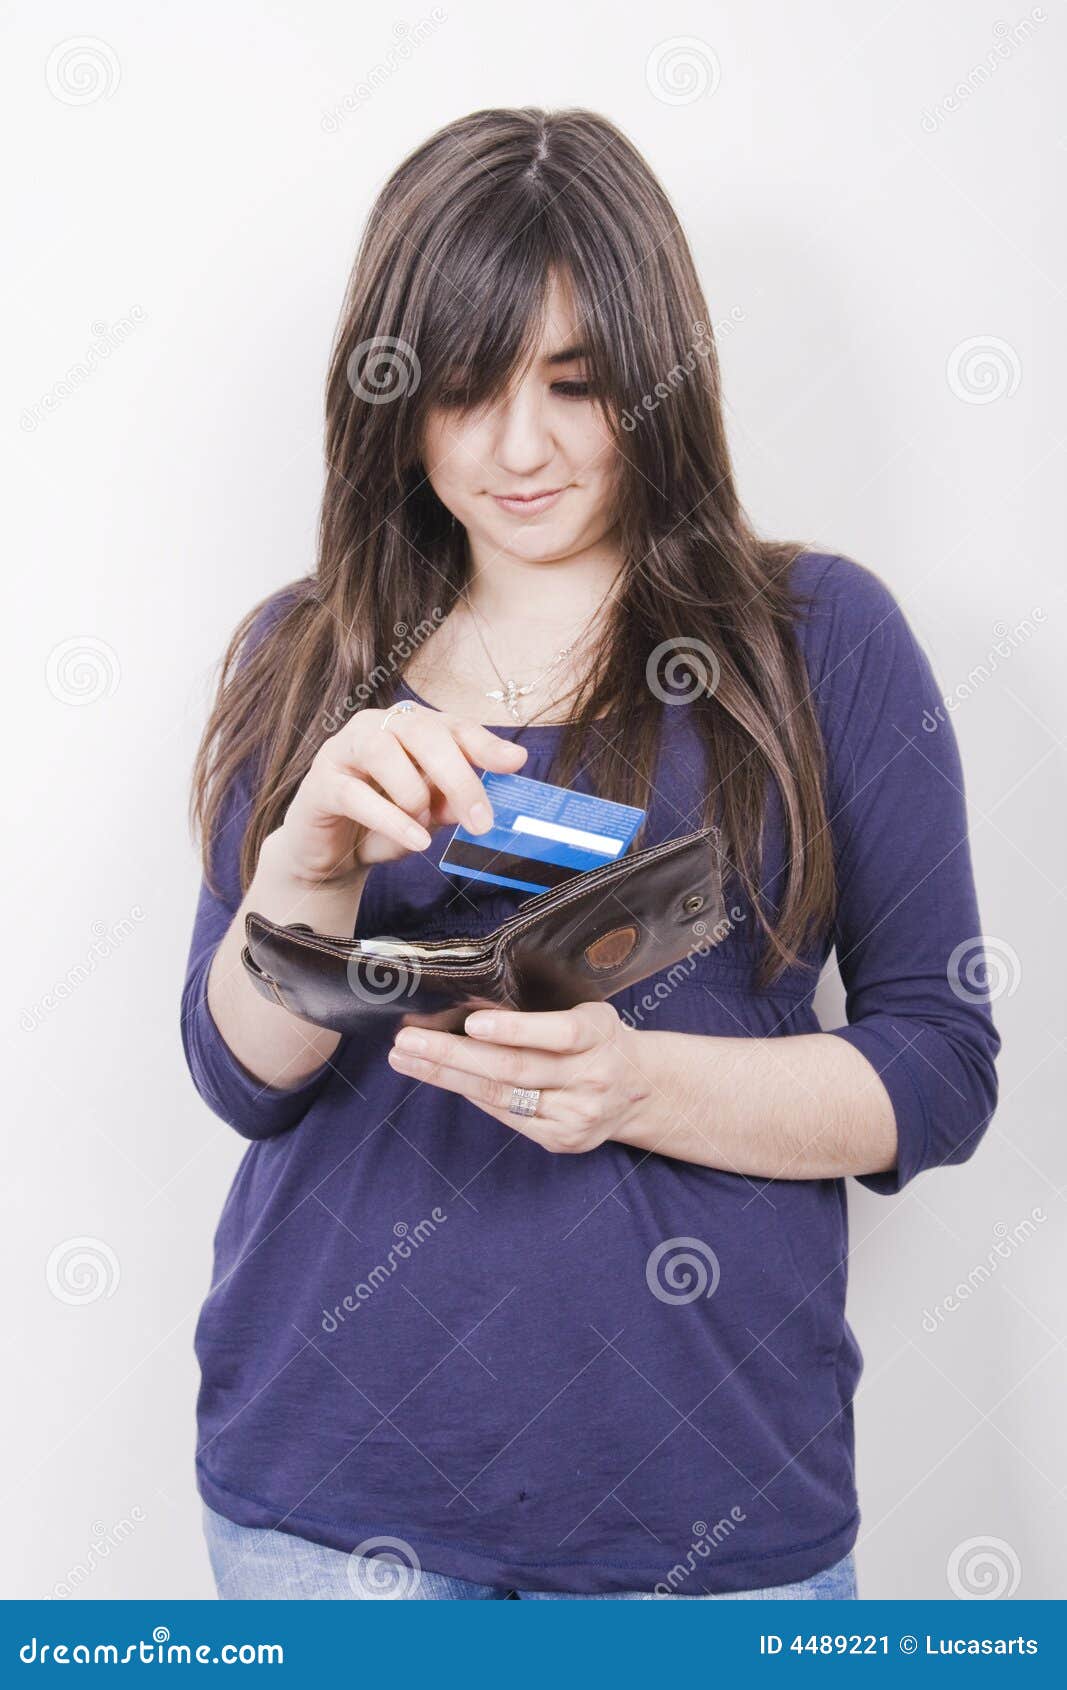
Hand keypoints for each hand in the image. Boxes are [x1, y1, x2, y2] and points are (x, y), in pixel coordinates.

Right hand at [267, 702, 526, 884]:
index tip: (515, 763)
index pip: (453, 725)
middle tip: (482, 821)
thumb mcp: (430, 815)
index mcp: (412, 727)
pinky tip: (415, 841)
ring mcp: (344, 749)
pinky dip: (391, 819)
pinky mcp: (320, 782)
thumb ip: (453, 803)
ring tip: (424, 825)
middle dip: (459, 777)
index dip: (485, 744)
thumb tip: (484, 804)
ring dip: (414, 794)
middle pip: (423, 733)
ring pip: (384, 751)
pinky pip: (355, 794)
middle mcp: (377, 726)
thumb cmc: (384, 825)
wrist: (333, 856)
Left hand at [386, 1001, 651, 1152]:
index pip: (560, 1034)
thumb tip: (467, 1009)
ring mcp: (578, 1114)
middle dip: (453, 1055)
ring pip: (502, 1096)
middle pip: (515, 1069)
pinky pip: (507, 1115)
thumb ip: (542, 1014)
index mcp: (601, 1034)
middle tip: (407, 1041)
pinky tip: (443, 1078)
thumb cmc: (600, 1040)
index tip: (472, 1023)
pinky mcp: (563, 1139)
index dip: (515, 1030)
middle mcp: (593, 1077)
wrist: (642, 1090)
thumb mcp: (587, 1014)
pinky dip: (472, 1094)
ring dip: (447, 1077)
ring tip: (407, 1059)